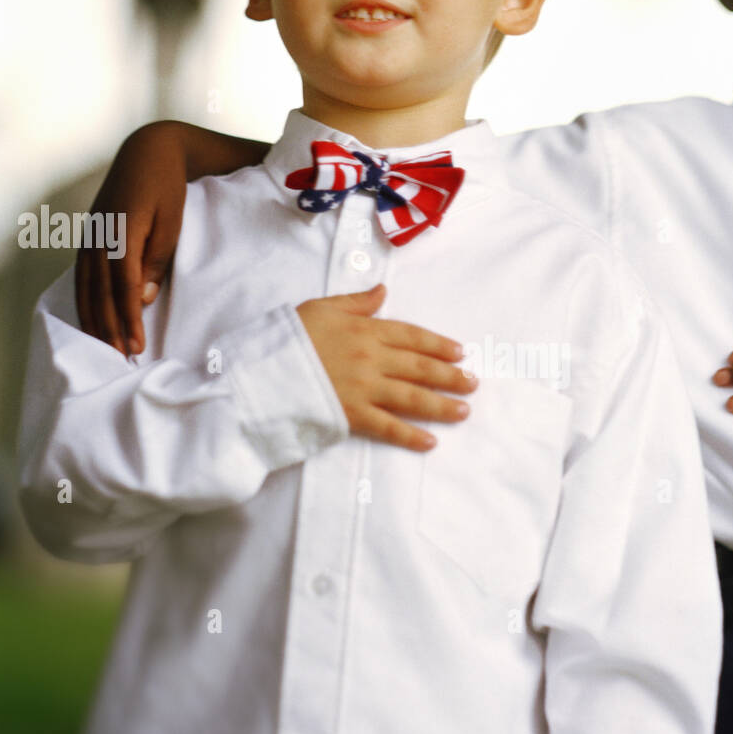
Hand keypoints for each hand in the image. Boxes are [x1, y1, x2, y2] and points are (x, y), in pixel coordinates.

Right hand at [76, 122, 188, 355]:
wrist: (148, 153)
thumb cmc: (166, 188)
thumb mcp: (171, 223)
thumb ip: (156, 260)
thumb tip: (143, 299)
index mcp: (121, 231)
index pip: (122, 286)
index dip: (128, 319)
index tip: (136, 346)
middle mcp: (98, 235)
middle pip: (100, 292)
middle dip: (109, 327)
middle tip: (120, 359)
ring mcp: (89, 234)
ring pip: (86, 286)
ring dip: (94, 318)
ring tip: (104, 347)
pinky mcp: (89, 235)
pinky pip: (82, 275)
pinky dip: (85, 300)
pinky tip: (90, 318)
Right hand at [297, 285, 476, 449]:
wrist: (259, 371)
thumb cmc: (287, 337)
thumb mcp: (321, 308)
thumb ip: (356, 302)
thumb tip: (382, 291)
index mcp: (366, 331)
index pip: (412, 336)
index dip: (439, 345)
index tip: (459, 352)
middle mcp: (371, 359)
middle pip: (420, 367)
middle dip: (450, 376)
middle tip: (473, 383)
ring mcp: (364, 389)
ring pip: (413, 397)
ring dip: (442, 405)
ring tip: (464, 411)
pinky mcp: (352, 415)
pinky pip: (389, 427)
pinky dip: (411, 436)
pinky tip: (430, 442)